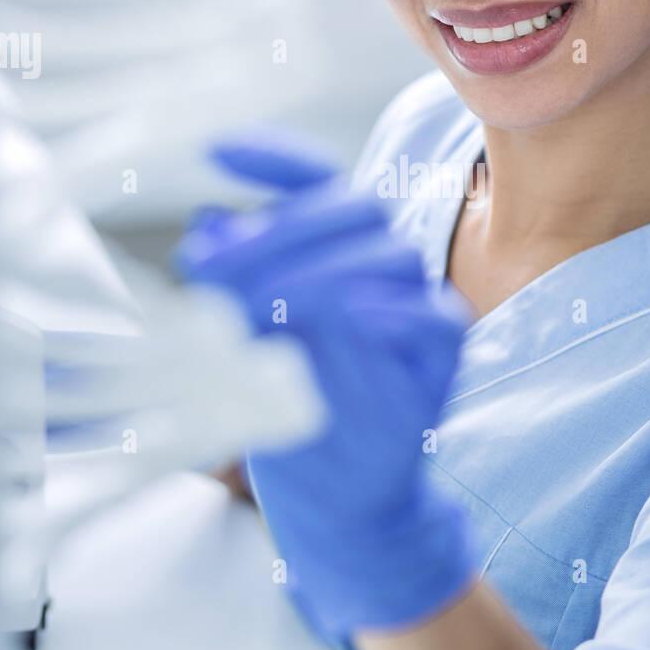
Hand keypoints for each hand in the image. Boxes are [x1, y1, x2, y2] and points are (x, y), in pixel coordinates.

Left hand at [174, 130, 477, 637]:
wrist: (330, 498)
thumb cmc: (288, 414)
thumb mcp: (243, 343)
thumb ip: (236, 285)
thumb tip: (208, 225)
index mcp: (337, 253)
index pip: (317, 183)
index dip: (272, 158)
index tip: (211, 152)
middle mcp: (382, 270)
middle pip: (352, 208)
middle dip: (277, 230)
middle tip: (214, 269)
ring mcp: (416, 312)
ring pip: (389, 254)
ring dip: (315, 270)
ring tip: (259, 305)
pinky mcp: (440, 362)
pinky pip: (434, 317)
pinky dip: (387, 311)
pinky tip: (343, 317)